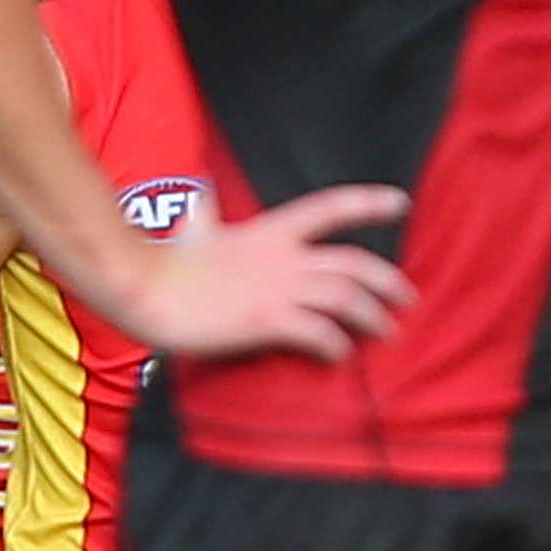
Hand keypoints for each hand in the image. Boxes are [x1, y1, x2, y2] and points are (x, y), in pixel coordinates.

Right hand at [117, 185, 414, 361]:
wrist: (142, 289)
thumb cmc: (166, 263)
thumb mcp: (195, 229)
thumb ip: (207, 214)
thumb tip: (203, 195)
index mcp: (270, 231)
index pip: (331, 208)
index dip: (368, 203)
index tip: (401, 203)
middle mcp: (282, 257)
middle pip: (353, 263)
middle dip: (388, 281)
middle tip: (409, 299)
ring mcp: (275, 289)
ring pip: (343, 298)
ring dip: (371, 316)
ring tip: (386, 332)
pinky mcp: (264, 321)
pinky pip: (315, 333)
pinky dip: (334, 344)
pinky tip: (340, 355)